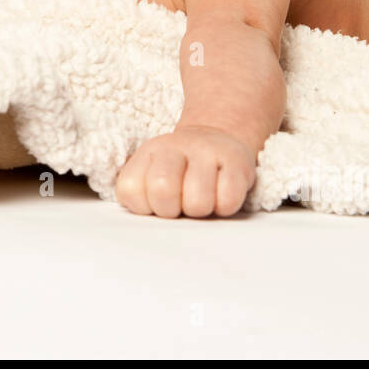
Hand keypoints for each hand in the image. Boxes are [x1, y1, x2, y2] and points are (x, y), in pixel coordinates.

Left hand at [114, 125, 258, 217]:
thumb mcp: (150, 173)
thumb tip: (148, 229)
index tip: (156, 200)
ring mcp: (207, 151)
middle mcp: (174, 147)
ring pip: (197, 202)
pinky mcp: (237, 162)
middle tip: (180, 204)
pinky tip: (221, 194)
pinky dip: (225, 207)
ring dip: (200, 210)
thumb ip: (141, 195)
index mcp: (148, 153)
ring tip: (202, 198)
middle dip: (170, 210)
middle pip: (162, 191)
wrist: (216, 138)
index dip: (144, 206)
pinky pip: (228, 201)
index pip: (130, 190)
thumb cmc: (180, 170)